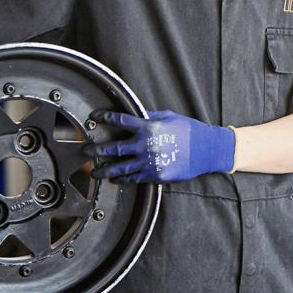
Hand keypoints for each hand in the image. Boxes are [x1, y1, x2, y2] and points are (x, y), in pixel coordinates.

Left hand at [86, 110, 234, 183]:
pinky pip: (135, 178)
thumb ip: (150, 116)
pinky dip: (124, 179)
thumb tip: (136, 113)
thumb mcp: (169, 117)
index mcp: (148, 127)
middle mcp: (145, 145)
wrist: (207, 150)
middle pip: (114, 148)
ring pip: (121, 167)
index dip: (105, 117)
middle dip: (97, 150)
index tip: (94, 117)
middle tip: (85, 151)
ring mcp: (149, 162)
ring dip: (105, 170)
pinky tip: (116, 179)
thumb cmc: (190, 130)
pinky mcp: (156, 175)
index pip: (120, 120)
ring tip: (94, 172)